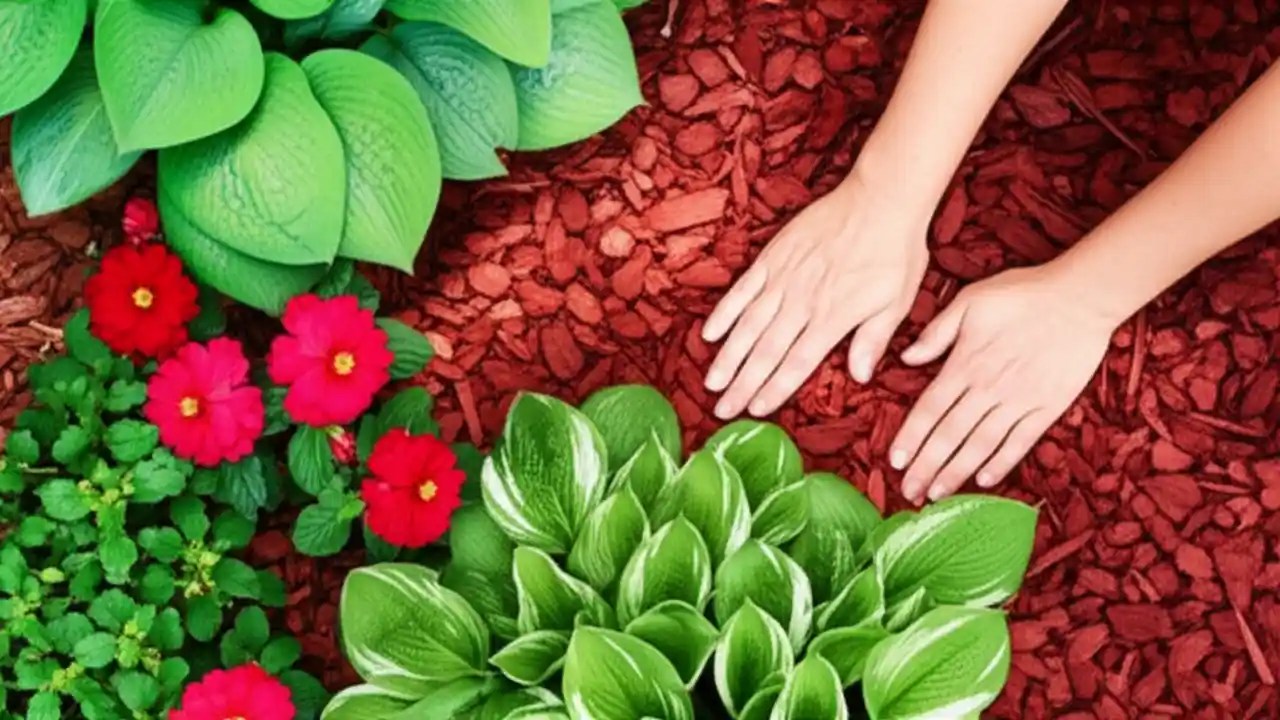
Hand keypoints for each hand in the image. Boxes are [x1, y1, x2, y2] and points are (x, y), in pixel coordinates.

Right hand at [702, 170, 929, 417]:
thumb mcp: (897, 301)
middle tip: (723, 410)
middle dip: (742, 384)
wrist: (881, 198)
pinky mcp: (773, 256)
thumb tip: (860, 376)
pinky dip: (725, 311)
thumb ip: (873, 339)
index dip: (774, 389)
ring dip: (729, 356)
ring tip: (712, 381)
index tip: (756, 410)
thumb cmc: (895, 251)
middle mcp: (803, 301)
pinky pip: (743, 288)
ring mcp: (784, 278)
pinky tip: (710, 333)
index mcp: (833, 317)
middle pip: (766, 351)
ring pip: (748, 324)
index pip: (797, 363)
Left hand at [891, 264, 1117, 502]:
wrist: (1081, 298)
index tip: (896, 461)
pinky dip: (1001, 463)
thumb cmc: (1024, 294)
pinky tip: (984, 481)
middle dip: (927, 467)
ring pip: (981, 445)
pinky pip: (1020, 442)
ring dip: (957, 472)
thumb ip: (937, 332)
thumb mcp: (971, 300)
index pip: (930, 409)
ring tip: (938, 495)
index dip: (911, 438)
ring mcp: (1019, 400)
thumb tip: (907, 358)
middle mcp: (988, 388)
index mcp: (966, 363)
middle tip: (910, 492)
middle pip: (950, 435)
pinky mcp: (1048, 407)